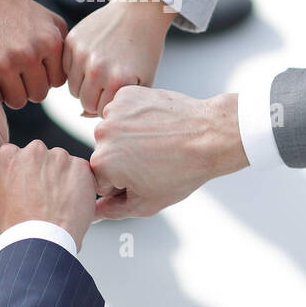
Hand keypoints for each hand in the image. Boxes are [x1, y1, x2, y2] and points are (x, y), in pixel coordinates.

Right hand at [0, 0, 67, 108]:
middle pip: (39, 94)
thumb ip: (65, 47)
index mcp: (49, 41)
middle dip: (30, 85)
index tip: (35, 64)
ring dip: (12, 91)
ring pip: (18, 101)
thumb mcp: (49, 20)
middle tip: (18, 69)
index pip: (57, 81)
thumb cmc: (15, 11)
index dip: (46, 75)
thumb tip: (74, 75)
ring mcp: (2, 63)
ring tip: (5, 72)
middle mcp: (28, 53)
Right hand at [0, 140, 98, 250]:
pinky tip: (72, 204)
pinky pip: (81, 172)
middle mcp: (33, 150)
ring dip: (62, 177)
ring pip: (62, 163)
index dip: (24, 173)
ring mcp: (59, 156)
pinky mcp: (80, 166)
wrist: (41, 243)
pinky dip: (80, 185)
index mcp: (7, 156)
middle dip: (43, 173)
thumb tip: (13, 187)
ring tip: (59, 204)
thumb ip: (5, 184)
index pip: (18, 155)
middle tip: (44, 198)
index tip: (27, 187)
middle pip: (41, 156)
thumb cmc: (16, 230)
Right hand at [64, 0, 174, 116]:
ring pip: (72, 87)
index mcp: (118, 82)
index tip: (118, 91)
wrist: (139, 12)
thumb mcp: (142, 81)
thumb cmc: (144, 50)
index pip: (101, 111)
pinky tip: (92, 58)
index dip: (109, 104)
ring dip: (84, 84)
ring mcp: (82, 53)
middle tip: (108, 83)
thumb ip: (117, 104)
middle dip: (95, 97)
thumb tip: (81, 115)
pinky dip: (76, 68)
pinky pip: (65, 68)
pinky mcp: (72, 40)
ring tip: (101, 71)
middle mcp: (97, 69)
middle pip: (84, 102)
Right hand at [89, 86, 247, 218]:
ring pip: (114, 130)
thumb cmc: (183, 170)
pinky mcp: (127, 93)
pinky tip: (156, 124)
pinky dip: (137, 116)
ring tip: (157, 141)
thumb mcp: (147, 203)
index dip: (123, 183)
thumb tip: (94, 212)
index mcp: (102, 163)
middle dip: (124, 158)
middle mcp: (102, 133)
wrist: (211, 135)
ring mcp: (115, 110)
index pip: (101, 180)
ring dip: (129, 136)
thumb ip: (114, 211)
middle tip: (154, 158)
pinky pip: (124, 110)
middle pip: (106, 153)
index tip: (144, 176)